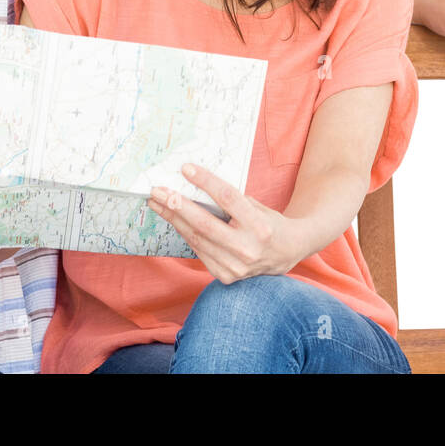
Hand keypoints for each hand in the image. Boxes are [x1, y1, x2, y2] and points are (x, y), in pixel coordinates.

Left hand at [148, 164, 304, 283]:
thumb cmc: (268, 223)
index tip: (186, 169)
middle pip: (204, 223)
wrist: (287, 252)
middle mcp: (248, 249)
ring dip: (173, 219)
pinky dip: (185, 233)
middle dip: (177, 206)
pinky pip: (199, 250)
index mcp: (259, 226)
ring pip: (196, 238)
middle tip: (158, 191)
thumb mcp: (257, 206)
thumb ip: (230, 201)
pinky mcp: (226, 276)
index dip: (206, 182)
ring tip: (157, 203)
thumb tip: (194, 186)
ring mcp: (236, 266)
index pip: (228, 199)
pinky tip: (174, 219)